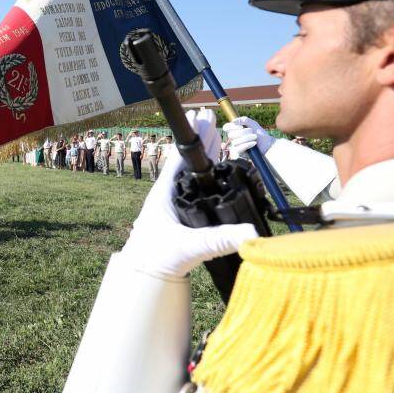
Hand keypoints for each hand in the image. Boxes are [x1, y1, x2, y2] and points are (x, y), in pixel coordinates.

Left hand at [121, 109, 257, 277]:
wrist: (144, 275)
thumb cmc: (156, 258)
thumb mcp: (189, 248)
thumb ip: (218, 240)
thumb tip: (249, 232)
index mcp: (164, 193)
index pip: (181, 158)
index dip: (194, 139)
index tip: (202, 119)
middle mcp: (168, 193)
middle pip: (188, 160)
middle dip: (202, 139)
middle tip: (211, 118)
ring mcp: (173, 203)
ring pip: (191, 172)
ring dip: (204, 154)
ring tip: (215, 135)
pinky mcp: (180, 214)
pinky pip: (194, 187)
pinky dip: (205, 174)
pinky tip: (214, 170)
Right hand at [222, 116, 273, 156]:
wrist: (267, 145)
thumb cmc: (260, 134)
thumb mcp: (253, 124)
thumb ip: (244, 120)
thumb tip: (233, 121)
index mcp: (235, 130)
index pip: (226, 127)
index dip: (231, 127)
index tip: (241, 127)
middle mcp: (233, 138)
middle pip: (231, 134)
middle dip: (243, 133)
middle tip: (252, 132)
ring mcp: (235, 145)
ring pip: (235, 142)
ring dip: (247, 139)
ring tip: (255, 138)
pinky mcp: (239, 152)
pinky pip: (238, 149)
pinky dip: (247, 145)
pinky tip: (254, 144)